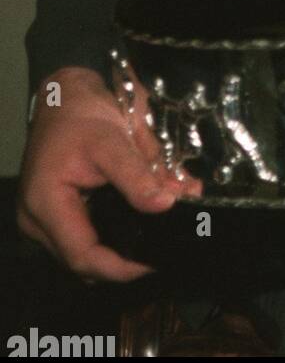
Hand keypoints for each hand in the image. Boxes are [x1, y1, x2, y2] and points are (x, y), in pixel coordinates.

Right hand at [16, 66, 201, 282]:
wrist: (64, 95)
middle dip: (124, 259)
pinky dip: (111, 235)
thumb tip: (168, 204)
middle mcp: (37, 220)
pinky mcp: (54, 214)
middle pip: (83, 259)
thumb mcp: (113, 139)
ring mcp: (43, 219)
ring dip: (118, 249)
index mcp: (45, 203)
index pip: (82, 255)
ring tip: (154, 239)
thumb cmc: (82, 113)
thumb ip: (140, 174)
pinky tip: (137, 226)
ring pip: (84, 250)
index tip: (154, 263)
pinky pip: (83, 235)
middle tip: (162, 250)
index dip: (120, 267)